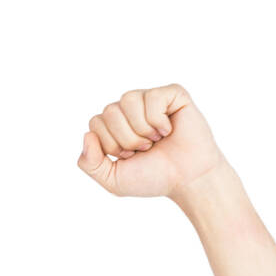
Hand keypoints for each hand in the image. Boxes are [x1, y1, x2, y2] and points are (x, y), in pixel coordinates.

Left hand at [77, 83, 226, 198]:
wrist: (187, 180)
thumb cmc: (153, 177)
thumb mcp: (113, 180)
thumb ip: (90, 164)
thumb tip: (87, 135)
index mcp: (113, 124)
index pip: (95, 123)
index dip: (111, 145)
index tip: (130, 156)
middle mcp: (130, 109)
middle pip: (109, 111)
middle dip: (127, 139)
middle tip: (145, 149)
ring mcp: (150, 99)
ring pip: (127, 99)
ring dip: (142, 128)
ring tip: (156, 139)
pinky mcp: (172, 94)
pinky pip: (152, 97)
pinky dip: (159, 120)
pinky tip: (169, 130)